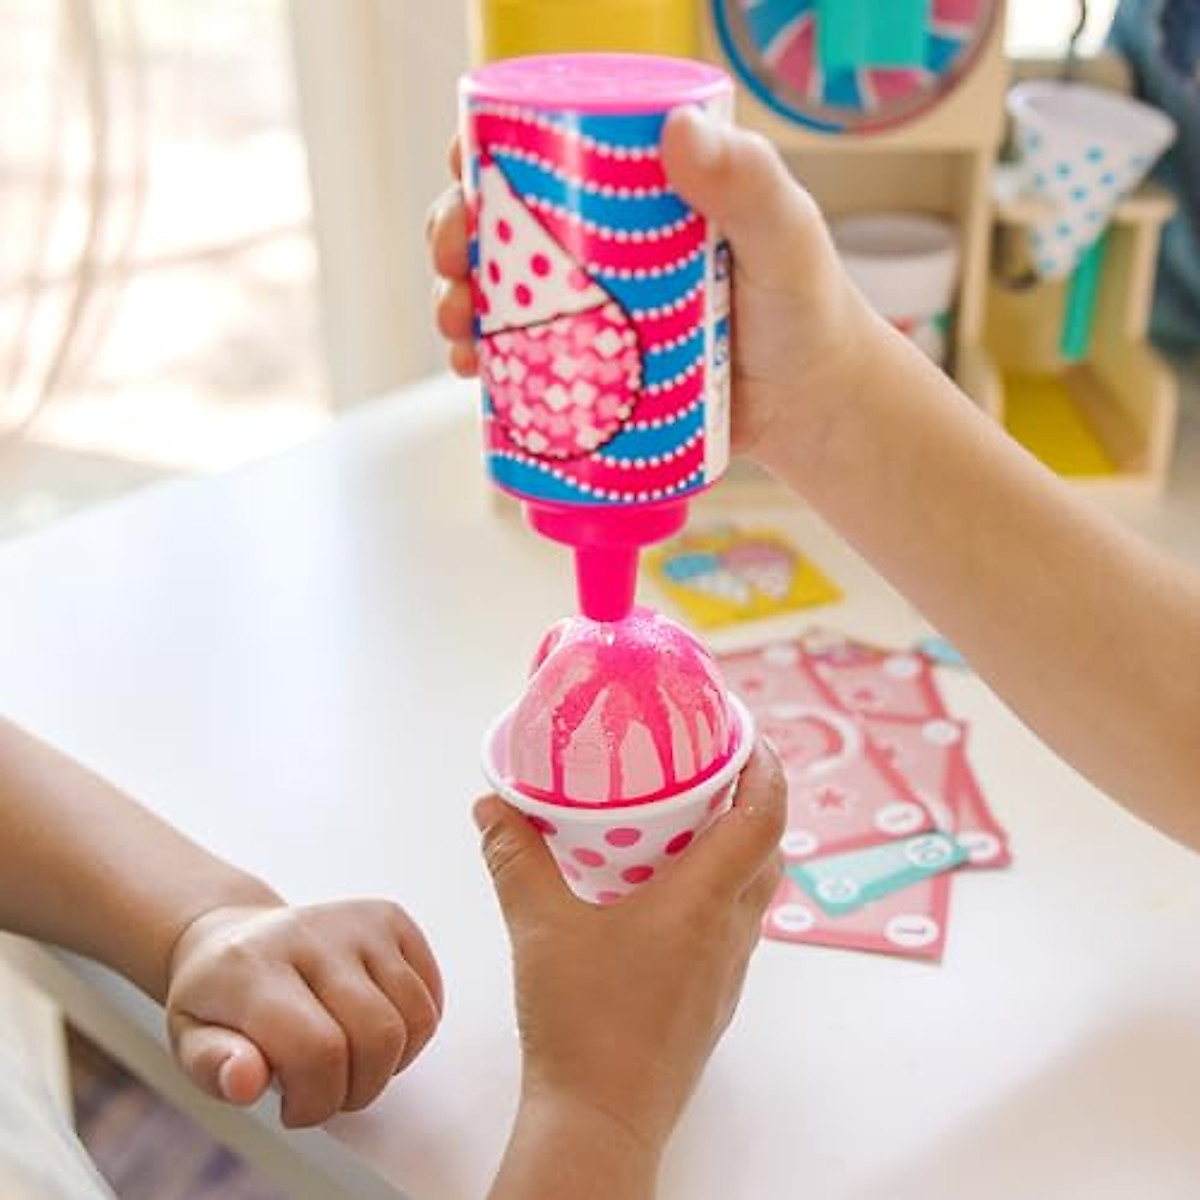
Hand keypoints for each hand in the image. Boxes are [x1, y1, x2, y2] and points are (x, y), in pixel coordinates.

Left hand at [165, 900, 443, 1126]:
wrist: (233, 936)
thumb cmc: (217, 1001)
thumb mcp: (191, 1042)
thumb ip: (214, 1066)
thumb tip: (245, 1081)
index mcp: (251, 966)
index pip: (317, 1049)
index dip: (317, 1101)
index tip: (295, 1109)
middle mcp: (310, 931)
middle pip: (377, 1036)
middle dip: (358, 1089)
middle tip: (327, 1092)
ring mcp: (356, 921)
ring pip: (414, 1018)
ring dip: (389, 1065)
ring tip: (351, 1064)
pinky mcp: (389, 918)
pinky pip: (429, 995)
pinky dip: (412, 1033)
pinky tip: (373, 1032)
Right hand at [426, 112, 872, 462]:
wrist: (812, 406)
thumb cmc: (806, 309)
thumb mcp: (783, 236)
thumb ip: (749, 183)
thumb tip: (677, 130)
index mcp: (637, 189)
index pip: (548, 151)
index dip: (487, 152)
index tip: (465, 169)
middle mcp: (604, 241)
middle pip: (505, 222)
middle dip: (454, 233)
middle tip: (452, 262)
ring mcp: (594, 306)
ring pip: (502, 291)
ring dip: (457, 301)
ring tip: (458, 329)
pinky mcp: (592, 365)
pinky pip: (522, 357)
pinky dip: (487, 362)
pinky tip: (473, 373)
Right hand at [476, 741, 784, 1179]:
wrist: (600, 1121)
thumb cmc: (580, 1022)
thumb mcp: (538, 927)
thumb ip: (514, 858)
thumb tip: (492, 806)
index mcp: (703, 902)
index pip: (765, 816)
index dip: (767, 766)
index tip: (746, 733)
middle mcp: (729, 933)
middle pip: (769, 849)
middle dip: (752, 800)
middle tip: (711, 768)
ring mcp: (727, 971)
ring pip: (754, 892)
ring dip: (737, 847)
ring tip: (687, 822)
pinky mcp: (712, 1000)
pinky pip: (731, 927)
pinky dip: (716, 891)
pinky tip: (664, 894)